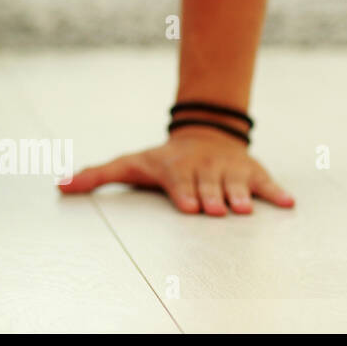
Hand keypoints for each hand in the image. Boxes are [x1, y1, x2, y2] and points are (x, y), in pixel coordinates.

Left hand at [57, 125, 294, 214]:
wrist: (202, 134)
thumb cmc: (160, 160)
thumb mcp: (128, 164)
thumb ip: (96, 177)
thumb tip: (58, 186)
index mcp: (175, 170)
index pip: (180, 184)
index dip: (185, 194)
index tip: (190, 207)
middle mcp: (203, 170)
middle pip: (208, 187)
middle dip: (212, 198)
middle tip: (218, 210)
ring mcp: (228, 171)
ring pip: (236, 186)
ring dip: (242, 196)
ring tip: (244, 209)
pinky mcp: (251, 173)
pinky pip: (266, 182)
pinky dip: (275, 192)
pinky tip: (287, 204)